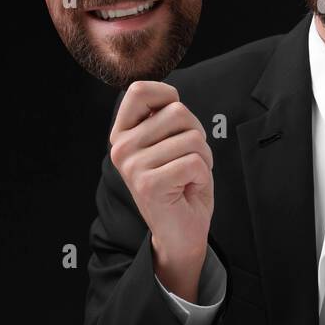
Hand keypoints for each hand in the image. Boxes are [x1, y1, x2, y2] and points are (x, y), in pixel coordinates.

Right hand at [109, 81, 212, 300]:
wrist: (180, 233)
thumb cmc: (181, 184)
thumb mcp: (169, 143)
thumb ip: (164, 118)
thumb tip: (171, 97)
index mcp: (122, 134)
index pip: (139, 90)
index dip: (169, 96)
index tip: (178, 121)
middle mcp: (121, 148)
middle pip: (178, 112)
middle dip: (197, 134)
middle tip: (188, 160)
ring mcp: (133, 166)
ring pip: (192, 138)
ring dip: (203, 158)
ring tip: (188, 177)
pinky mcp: (149, 185)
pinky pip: (195, 162)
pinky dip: (203, 176)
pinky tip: (188, 189)